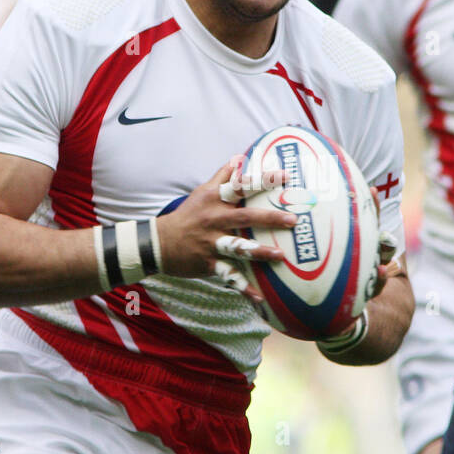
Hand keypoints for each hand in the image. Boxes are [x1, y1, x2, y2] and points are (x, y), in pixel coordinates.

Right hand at [155, 157, 293, 302]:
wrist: (159, 243)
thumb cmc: (188, 215)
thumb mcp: (202, 192)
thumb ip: (223, 175)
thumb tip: (240, 156)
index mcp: (214, 199)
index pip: (240, 186)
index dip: (262, 180)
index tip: (285, 176)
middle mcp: (214, 219)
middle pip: (245, 217)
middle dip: (269, 218)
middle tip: (293, 220)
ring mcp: (211, 243)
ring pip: (238, 247)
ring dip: (259, 252)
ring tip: (280, 256)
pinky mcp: (209, 263)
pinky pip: (229, 276)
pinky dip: (243, 288)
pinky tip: (260, 297)